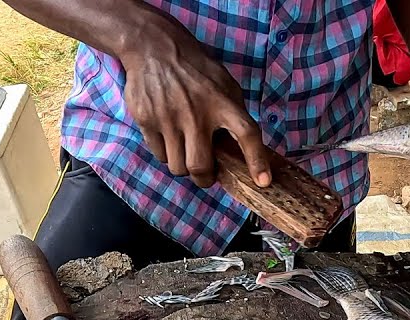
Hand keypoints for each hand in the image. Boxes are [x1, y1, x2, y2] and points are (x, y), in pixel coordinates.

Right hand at [121, 25, 271, 188]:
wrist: (153, 47)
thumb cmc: (195, 69)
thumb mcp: (224, 84)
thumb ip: (235, 112)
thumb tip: (244, 148)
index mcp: (222, 103)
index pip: (246, 134)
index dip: (257, 160)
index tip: (263, 181)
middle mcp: (196, 113)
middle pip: (200, 166)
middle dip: (205, 178)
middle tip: (206, 175)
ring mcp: (168, 118)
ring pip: (177, 166)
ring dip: (184, 166)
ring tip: (186, 151)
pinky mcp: (146, 120)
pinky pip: (159, 154)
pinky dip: (166, 153)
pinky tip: (170, 137)